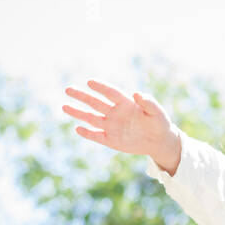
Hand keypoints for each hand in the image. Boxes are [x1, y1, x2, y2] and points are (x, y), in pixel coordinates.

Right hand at [62, 79, 179, 170]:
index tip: (90, 82)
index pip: (110, 93)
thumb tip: (137, 93)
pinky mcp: (111, 139)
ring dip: (78, 113)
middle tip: (68, 89)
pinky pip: (97, 136)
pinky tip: (78, 129)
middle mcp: (115, 113)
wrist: (159, 141)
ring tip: (64, 106)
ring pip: (92, 118)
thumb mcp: (157, 112)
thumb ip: (148, 102)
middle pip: (95, 103)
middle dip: (82, 96)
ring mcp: (112, 126)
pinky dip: (88, 133)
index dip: (101, 87)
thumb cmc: (159, 123)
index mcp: (125, 103)